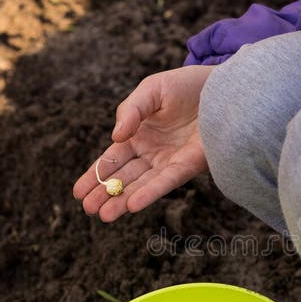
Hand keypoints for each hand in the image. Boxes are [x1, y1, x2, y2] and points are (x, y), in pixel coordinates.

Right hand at [73, 64, 212, 220]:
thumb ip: (130, 111)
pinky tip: (132, 204)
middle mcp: (152, 152)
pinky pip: (166, 182)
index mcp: (138, 135)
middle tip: (88, 209)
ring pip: (142, 184)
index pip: (112, 159)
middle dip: (105, 193)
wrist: (222, 87)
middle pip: (124, 176)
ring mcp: (169, 161)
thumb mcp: (151, 91)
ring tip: (104, 215)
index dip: (95, 175)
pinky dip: (149, 193)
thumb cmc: (186, 86)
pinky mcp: (189, 165)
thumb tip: (115, 137)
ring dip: (123, 200)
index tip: (78, 192)